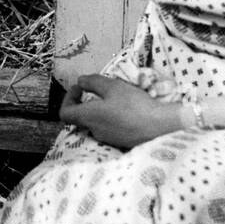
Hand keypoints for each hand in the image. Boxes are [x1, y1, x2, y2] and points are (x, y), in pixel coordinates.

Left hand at [59, 73, 181, 148]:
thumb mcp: (113, 87)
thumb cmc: (134, 105)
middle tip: (96, 91)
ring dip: (99, 110)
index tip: (80, 88)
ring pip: (96, 122)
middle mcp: (94, 131)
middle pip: (80, 118)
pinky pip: (109, 128)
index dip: (68, 99)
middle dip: (85, 103)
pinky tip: (126, 110)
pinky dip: (111, 117)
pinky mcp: (120, 141)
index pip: (64, 113)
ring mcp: (108, 138)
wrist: (160, 127)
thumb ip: (93, 82)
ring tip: (114, 98)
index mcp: (88, 117)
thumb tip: (80, 81)